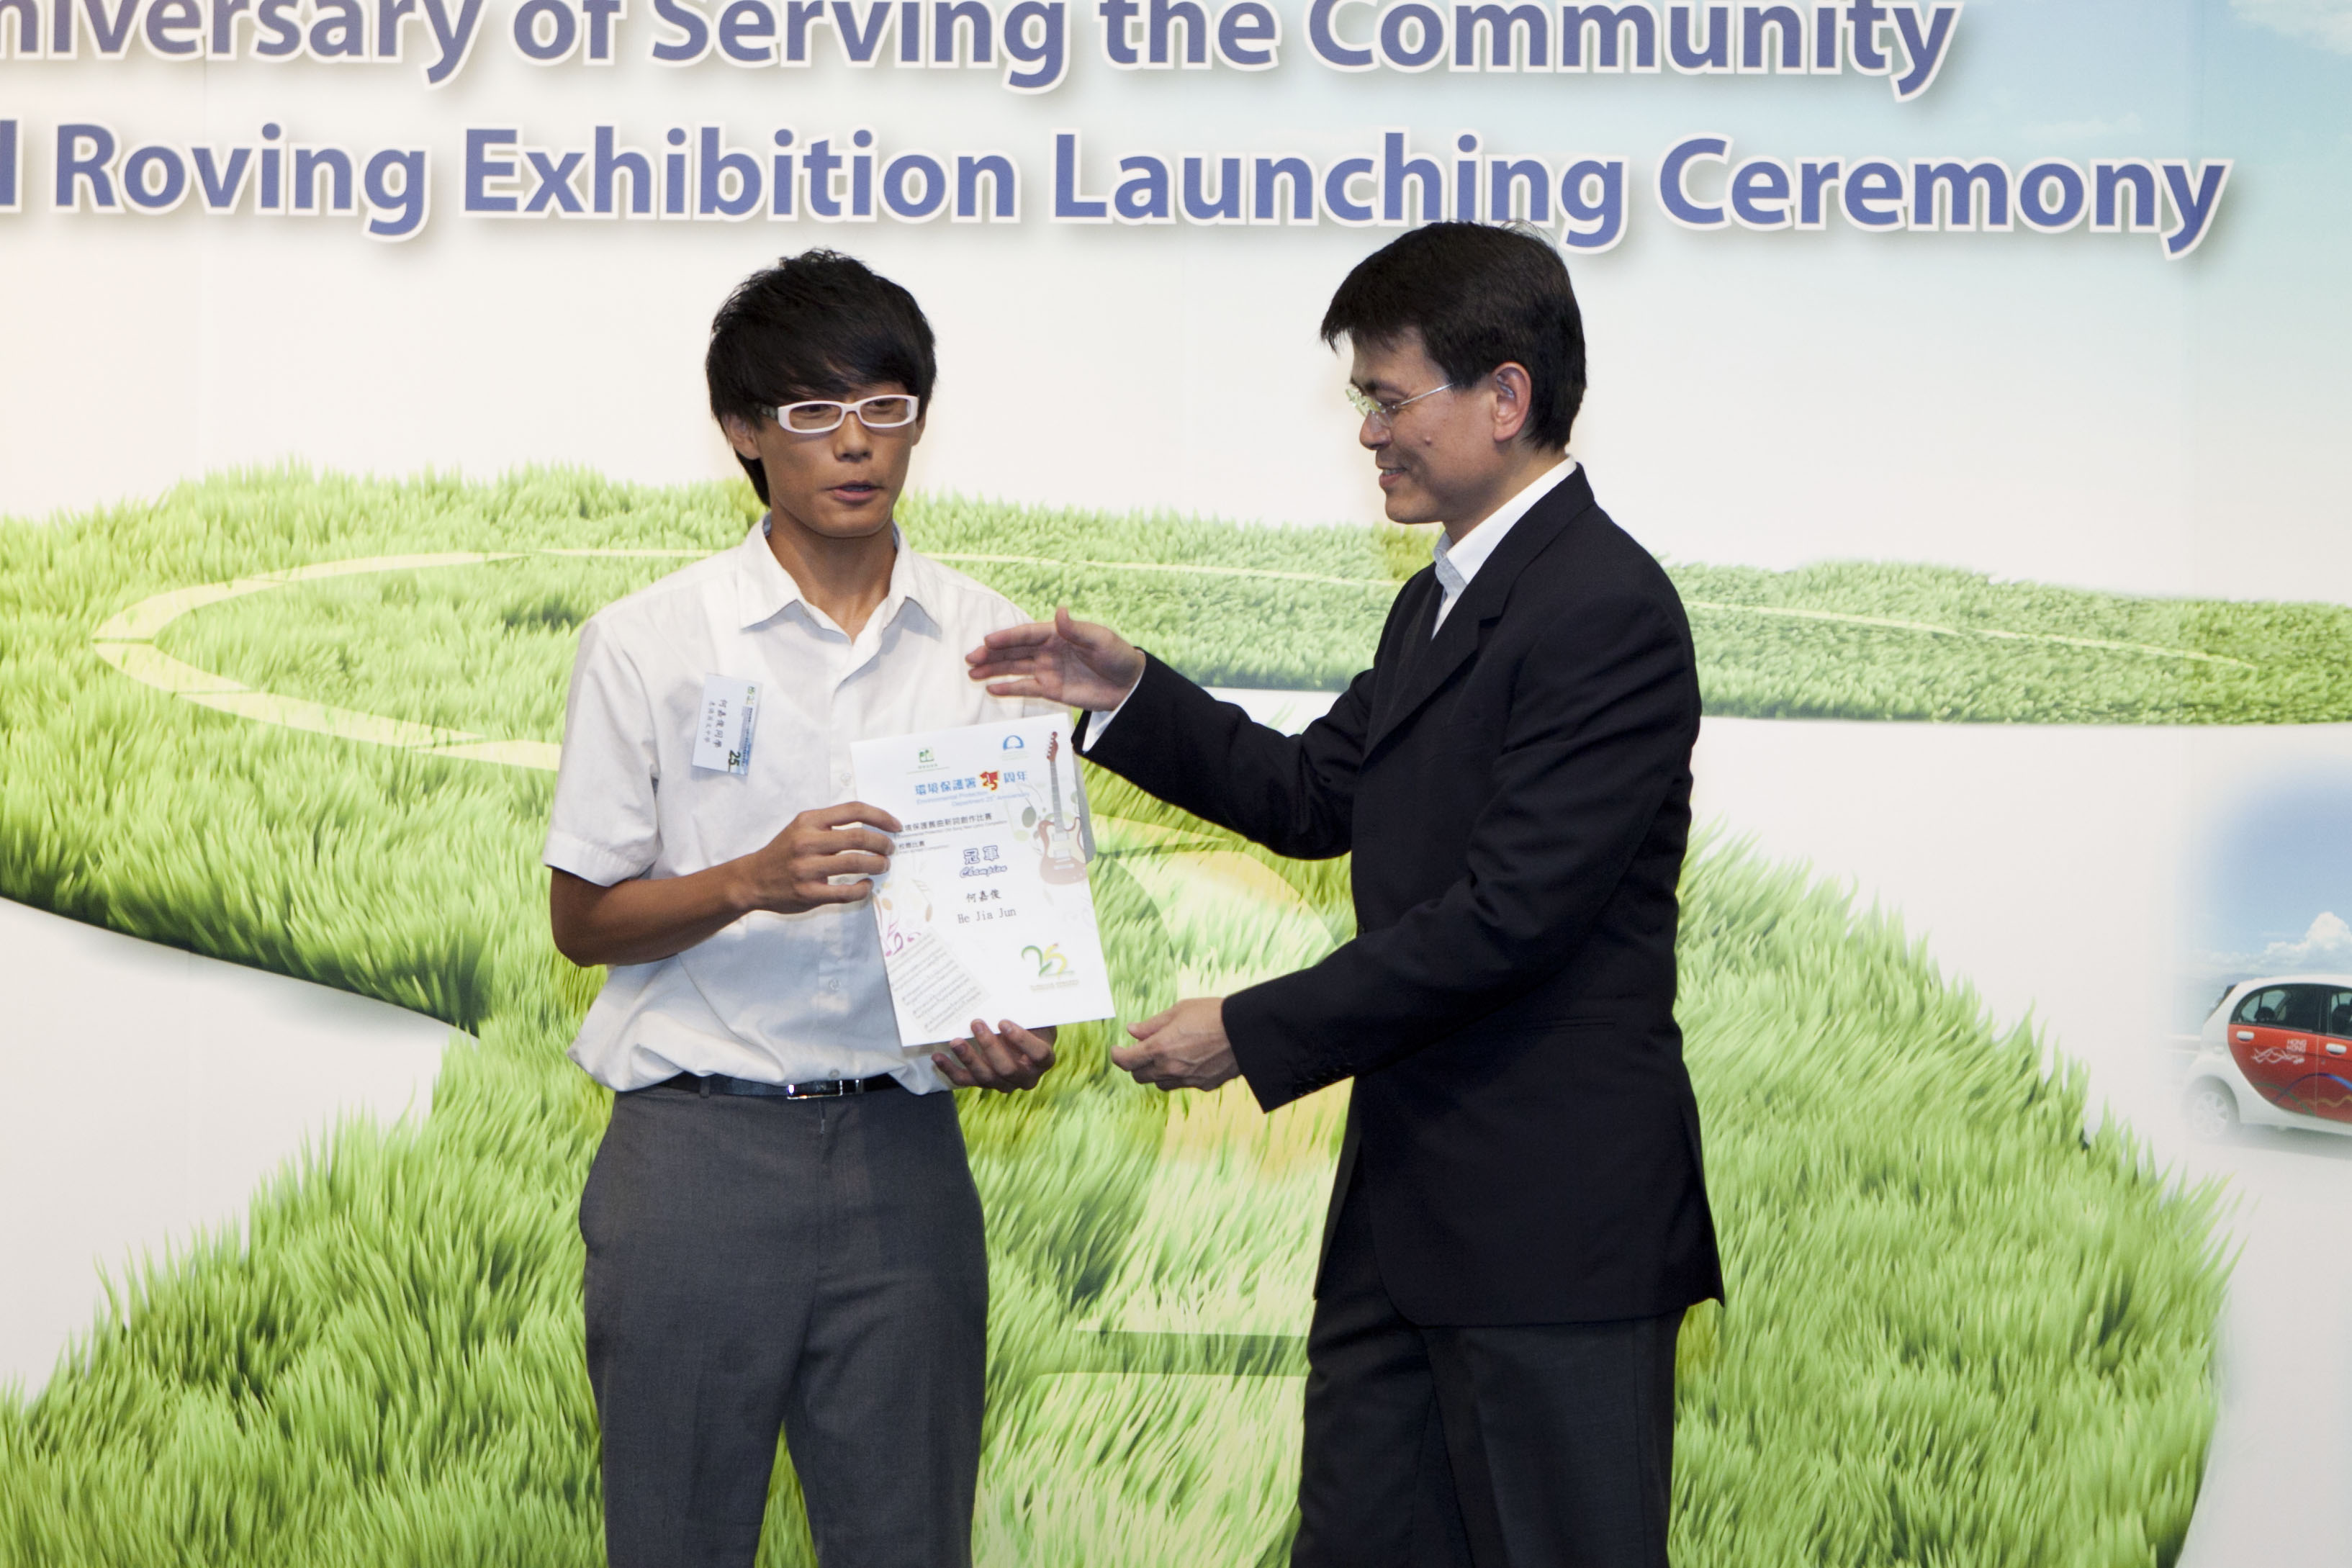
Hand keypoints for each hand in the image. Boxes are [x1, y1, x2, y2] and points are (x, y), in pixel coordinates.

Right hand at [733, 801, 902, 915]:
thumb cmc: (784, 851)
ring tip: (883, 865)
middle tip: (891, 849)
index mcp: (809, 821)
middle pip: (859, 837)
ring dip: (877, 864)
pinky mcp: (808, 893)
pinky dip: (863, 888)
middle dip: (883, 844)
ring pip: (856, 863)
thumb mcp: (802, 827)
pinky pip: (846, 891)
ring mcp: (807, 869)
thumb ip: (831, 824)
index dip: (881, 817)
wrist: (752, 879)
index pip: (854, 810)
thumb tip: (873, 825)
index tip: (896, 826)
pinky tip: (867, 884)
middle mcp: (807, 842)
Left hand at [934, 1020, 1057, 1091]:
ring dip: (969, 1058)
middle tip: (976, 1023)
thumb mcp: (1034, 1016)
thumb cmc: (1030, 1024)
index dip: (1022, 1040)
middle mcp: (1026, 1076)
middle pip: (1008, 1068)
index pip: (1038, 1054)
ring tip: (955, 1041)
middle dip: (990, 1046)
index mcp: (1044, 1059)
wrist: (1023, 1041)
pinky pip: (966, 1080)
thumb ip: (1026, 1010)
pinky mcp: (984, 1083)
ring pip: (986, 1077)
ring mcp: (1005, 1083)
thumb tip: (1007, 987)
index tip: (1004, 1022)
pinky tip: (938, 1057)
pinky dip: (950, 1069)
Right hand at [966, 606, 1145, 711]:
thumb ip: (1076, 628)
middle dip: (991, 654)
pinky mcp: (1050, 690)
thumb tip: (1060, 612)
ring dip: (993, 670)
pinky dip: (1008, 688)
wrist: (1129, 685)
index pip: (1025, 634)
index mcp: (1056, 634)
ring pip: (1014, 669)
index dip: (1006, 638)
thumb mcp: (1099, 639)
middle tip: (970, 658)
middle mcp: (1047, 651)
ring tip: (972, 671)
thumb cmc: (1117, 655)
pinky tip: (991, 688)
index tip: (987, 641)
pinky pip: (1025, 688)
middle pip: (1013, 651)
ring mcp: (1047, 671)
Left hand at [1112, 998, 1238, 1092]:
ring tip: (1167, 1055)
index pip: (1126, 1061)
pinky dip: (1179, 1075)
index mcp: (1160, 1047)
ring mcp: (1187, 1080)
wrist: (1247, 1031)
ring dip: (1156, 1072)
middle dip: (1136, 1064)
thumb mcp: (1178, 1011)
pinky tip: (1189, 1060)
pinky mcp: (1204, 1085)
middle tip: (1142, 1050)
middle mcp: (1170, 1068)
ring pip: (1160, 1083)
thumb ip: (1152, 1024)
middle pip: (1139, 1076)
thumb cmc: (1213, 1014)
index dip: (1117, 1056)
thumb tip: (1132, 1031)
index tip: (1117, 1050)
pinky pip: (1182, 1084)